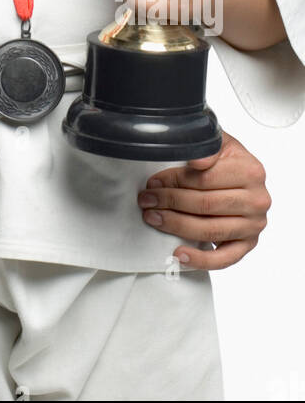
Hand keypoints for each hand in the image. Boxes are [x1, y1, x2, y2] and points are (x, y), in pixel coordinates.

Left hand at [136, 129, 270, 268]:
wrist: (244, 176)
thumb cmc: (226, 160)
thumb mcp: (219, 142)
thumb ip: (207, 147)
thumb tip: (196, 160)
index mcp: (251, 171)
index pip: (205, 178)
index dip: (174, 180)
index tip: (153, 182)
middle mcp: (257, 200)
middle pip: (205, 204)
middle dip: (169, 202)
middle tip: (146, 200)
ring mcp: (253, 225)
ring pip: (210, 229)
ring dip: (176, 225)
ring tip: (153, 218)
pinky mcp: (247, 245)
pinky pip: (224, 259)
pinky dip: (200, 259)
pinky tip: (178, 254)